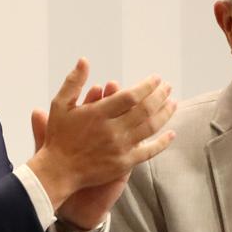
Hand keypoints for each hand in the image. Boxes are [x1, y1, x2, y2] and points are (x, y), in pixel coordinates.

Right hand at [28, 59, 175, 207]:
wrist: (58, 171)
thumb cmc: (59, 136)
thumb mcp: (60, 105)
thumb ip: (74, 82)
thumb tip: (84, 60)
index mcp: (98, 113)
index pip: (131, 95)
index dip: (147, 85)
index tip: (156, 78)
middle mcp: (111, 130)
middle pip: (145, 109)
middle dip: (160, 95)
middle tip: (168, 87)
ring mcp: (119, 148)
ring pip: (150, 128)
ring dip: (165, 114)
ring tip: (173, 103)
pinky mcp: (124, 163)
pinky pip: (149, 151)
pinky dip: (163, 142)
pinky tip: (172, 133)